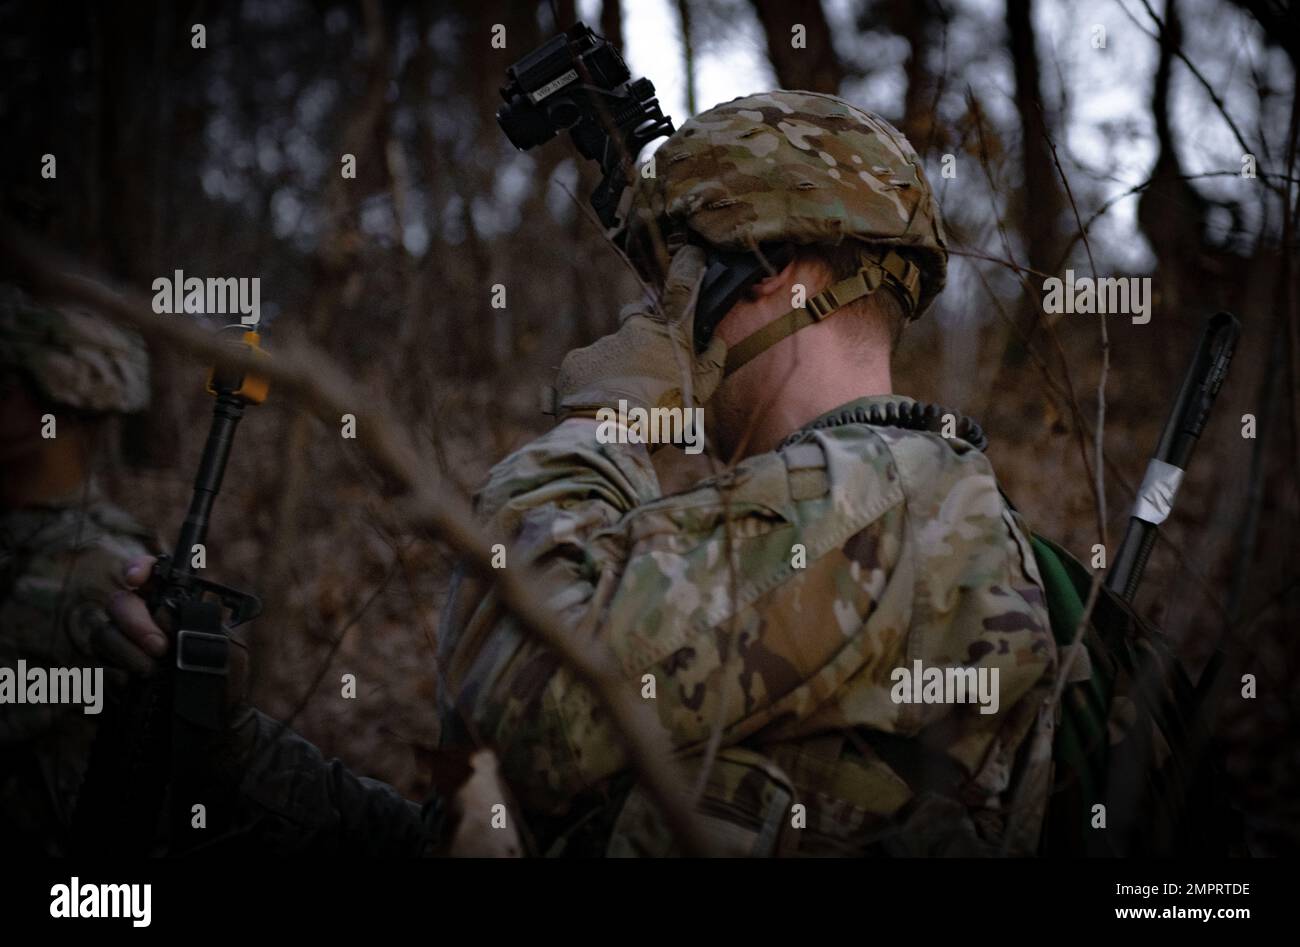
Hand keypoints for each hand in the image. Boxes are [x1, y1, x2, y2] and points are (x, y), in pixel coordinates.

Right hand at [107, 554, 251, 721]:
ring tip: (151, 671)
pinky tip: (138, 686)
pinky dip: (118, 675)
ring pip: (103, 634)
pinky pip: (100, 668)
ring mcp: (125, 648)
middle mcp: (145, 621)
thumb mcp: (228, 650)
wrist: (216, 724)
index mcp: (174, 606)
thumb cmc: (225, 681)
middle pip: (119, 603)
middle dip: (135, 622)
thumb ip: (204, 628)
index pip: (151, 576)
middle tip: (160, 647)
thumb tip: (170, 617)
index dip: (139, 568)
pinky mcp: (113, 676)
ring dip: (126, 651)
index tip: (137, 579)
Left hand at [554, 245, 726, 416]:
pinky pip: (588, 367)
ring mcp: (603, 343)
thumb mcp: (700, 394)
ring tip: (620, 402)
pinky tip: (598, 405)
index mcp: (669, 334)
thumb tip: (719, 344)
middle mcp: (635, 329)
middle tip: (646, 366)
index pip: (683, 289)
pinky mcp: (578, 360)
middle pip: (637, 317)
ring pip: (612, 348)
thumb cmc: (662, 415)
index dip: (689, 268)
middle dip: (641, 333)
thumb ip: (712, 364)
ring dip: (617, 368)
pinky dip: (593, 382)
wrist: (610, 433)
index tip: (693, 254)